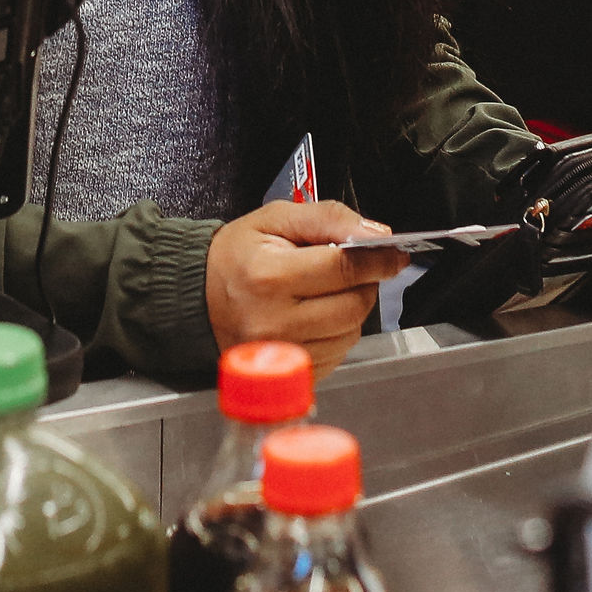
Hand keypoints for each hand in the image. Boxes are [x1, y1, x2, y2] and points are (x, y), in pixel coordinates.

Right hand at [206, 201, 408, 372]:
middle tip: (344, 268)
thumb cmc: (236, 256)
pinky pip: (338, 353)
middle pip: (354, 304)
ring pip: (351, 331)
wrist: (198, 297)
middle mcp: (275, 323)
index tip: (393, 253)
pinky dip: (337, 332)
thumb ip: (328, 218)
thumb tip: (377, 234)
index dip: (378, 259)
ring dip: (351, 308)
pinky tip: (314, 315)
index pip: (344, 268)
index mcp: (269, 277)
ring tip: (321, 292)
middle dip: (362, 282)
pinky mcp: (291, 373)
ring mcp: (283, 354)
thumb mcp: (276, 219)